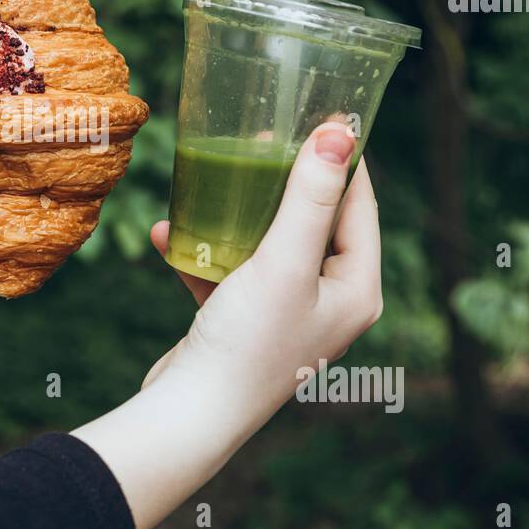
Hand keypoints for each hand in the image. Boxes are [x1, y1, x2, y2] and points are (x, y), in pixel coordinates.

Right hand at [143, 121, 381, 409]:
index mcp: (357, 288)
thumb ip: (310, 197)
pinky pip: (231, 272)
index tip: (316, 114)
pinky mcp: (248, 322)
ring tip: (210, 183)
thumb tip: (341, 132)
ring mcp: (288, 313)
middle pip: (315, 220)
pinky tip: (168, 235)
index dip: (340, 158)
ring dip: (235, 215)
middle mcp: (330, 301)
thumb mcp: (282, 262)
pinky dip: (204, 253)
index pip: (360, 205)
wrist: (191, 414)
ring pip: (269, 242)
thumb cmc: (246, 342)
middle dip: (282, 182)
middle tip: (258, 139)